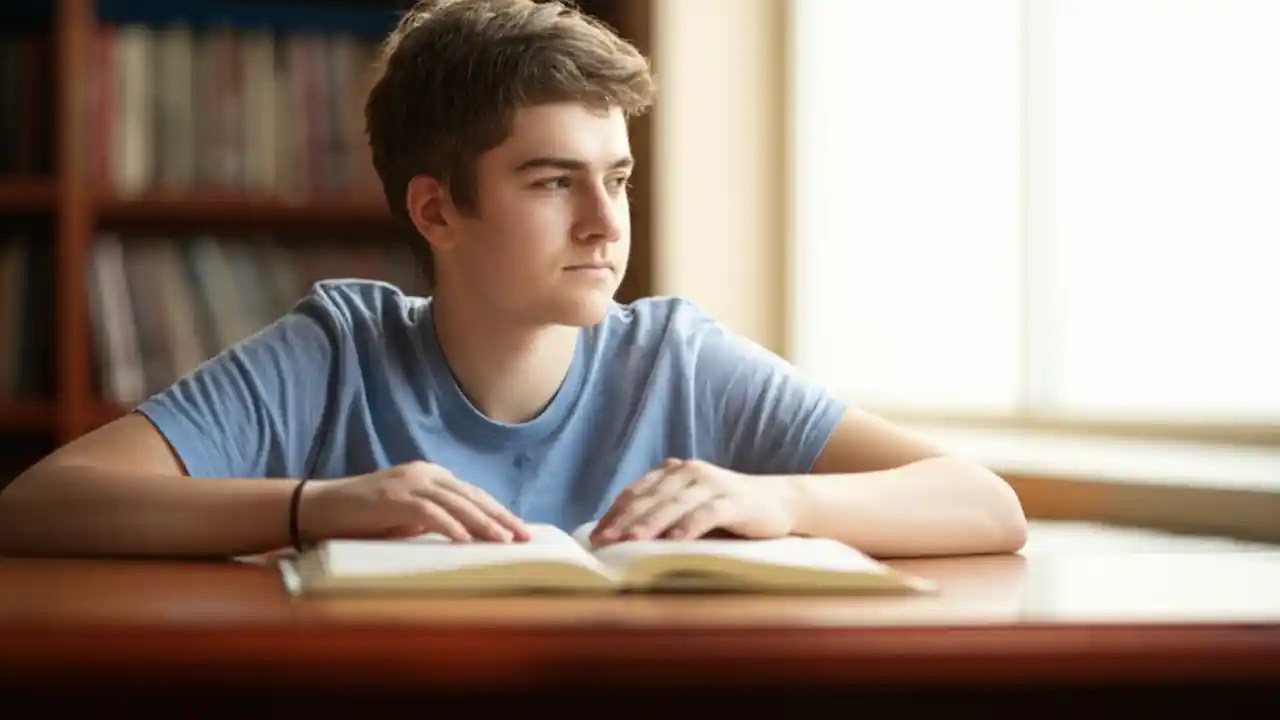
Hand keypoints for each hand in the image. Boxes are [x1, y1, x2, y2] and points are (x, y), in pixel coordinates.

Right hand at [300, 461, 531, 543]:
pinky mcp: (394, 498)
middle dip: (501, 517)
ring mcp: (409, 483)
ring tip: (503, 541)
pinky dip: (450, 526)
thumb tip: (468, 535)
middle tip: (525, 536)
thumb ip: (435, 519)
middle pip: (472, 496)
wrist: (321, 507)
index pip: (473, 494)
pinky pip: (430, 513)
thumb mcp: (407, 517)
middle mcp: (425, 474)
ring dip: (483, 523)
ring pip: (457, 503)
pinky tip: (467, 541)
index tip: (520, 530)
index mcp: (431, 476)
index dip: (498, 512)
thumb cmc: (365, 517)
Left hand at [589, 458, 797, 545]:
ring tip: (629, 541)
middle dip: (623, 521)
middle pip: (649, 498)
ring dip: (650, 524)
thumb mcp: (689, 507)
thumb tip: (620, 539)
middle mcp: (689, 472)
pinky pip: (706, 513)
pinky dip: (689, 526)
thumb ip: (661, 514)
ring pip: (673, 504)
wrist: (778, 501)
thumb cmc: (726, 511)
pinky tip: (674, 541)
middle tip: (604, 543)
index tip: (595, 538)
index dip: (613, 514)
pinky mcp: (733, 500)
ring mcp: (712, 484)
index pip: (635, 492)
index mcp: (673, 472)